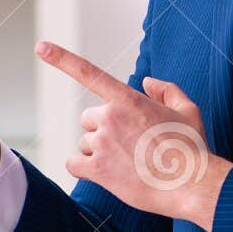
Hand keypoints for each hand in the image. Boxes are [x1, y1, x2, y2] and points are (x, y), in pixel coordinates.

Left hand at [36, 40, 230, 229]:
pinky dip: (84, 168)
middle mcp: (110, 117)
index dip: (62, 59)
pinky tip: (107, 174)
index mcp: (129, 99)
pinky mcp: (96, 169)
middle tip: (131, 144)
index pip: (89, 73)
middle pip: (89, 118)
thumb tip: (146, 82)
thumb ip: (167, 89)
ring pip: (85, 142)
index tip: (41, 47)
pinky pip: (74, 164)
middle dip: (104, 129)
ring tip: (128, 163)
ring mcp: (101, 143)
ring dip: (99, 151)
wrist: (191, 184)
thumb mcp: (188, 110)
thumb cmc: (192, 147)